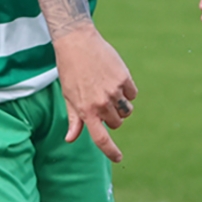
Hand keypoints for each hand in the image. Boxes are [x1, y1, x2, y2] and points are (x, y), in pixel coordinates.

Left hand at [52, 27, 137, 161]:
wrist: (77, 43)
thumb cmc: (70, 72)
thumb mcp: (68, 96)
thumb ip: (74, 119)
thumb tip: (70, 139)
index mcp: (86, 110)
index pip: (101, 138)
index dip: (110, 151)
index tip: (118, 158)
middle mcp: (101, 103)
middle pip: (117, 123)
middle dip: (111, 118)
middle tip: (100, 103)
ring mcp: (114, 91)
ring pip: (126, 111)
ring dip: (120, 107)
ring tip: (107, 92)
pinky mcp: (124, 79)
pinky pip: (132, 95)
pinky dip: (126, 92)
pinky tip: (114, 80)